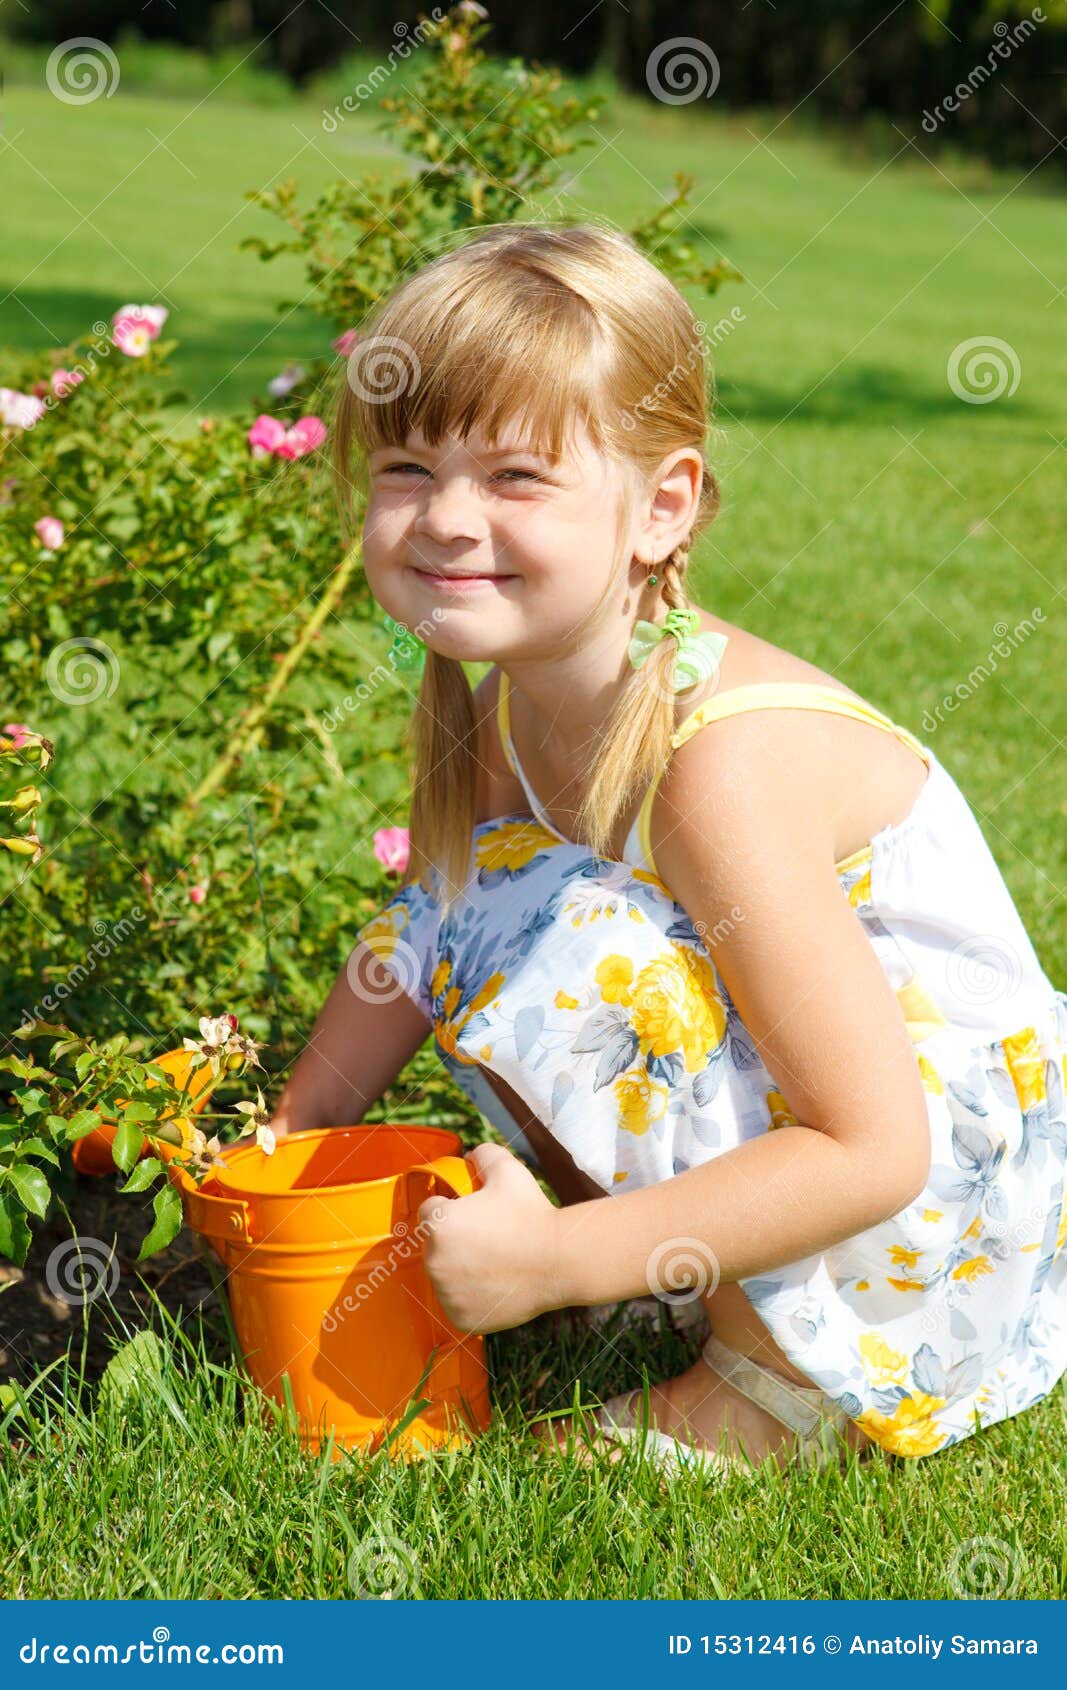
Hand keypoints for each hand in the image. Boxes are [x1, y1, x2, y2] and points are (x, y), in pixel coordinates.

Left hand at [416, 1142, 563, 1334]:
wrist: (558, 1261)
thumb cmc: (531, 1214)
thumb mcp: (508, 1170)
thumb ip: (483, 1154)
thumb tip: (470, 1156)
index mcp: (438, 1224)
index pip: (430, 1212)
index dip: (451, 1209)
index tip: (474, 1215)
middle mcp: (434, 1261)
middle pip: (434, 1246)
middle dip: (454, 1241)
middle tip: (488, 1240)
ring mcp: (446, 1293)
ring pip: (444, 1277)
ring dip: (460, 1269)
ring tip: (494, 1262)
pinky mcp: (460, 1318)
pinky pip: (456, 1304)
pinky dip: (470, 1297)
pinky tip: (494, 1284)